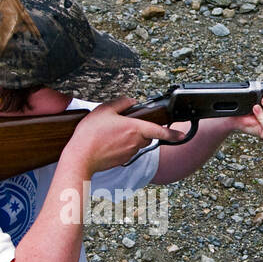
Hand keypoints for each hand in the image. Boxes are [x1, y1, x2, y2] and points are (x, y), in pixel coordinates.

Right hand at [63, 95, 177, 174]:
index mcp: (134, 128)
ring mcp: (129, 153)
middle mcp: (135, 142)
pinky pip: (127, 150)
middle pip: (146, 135)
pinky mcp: (122, 160)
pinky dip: (121, 146)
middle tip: (122, 124)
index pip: (159, 131)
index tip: (182, 135)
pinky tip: (106, 142)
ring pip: (136, 143)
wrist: (80, 157)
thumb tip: (131, 101)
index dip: (172, 133)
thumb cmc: (91, 134)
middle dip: (140, 129)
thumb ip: (121, 103)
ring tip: (109, 133)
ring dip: (129, 137)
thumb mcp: (104, 110)